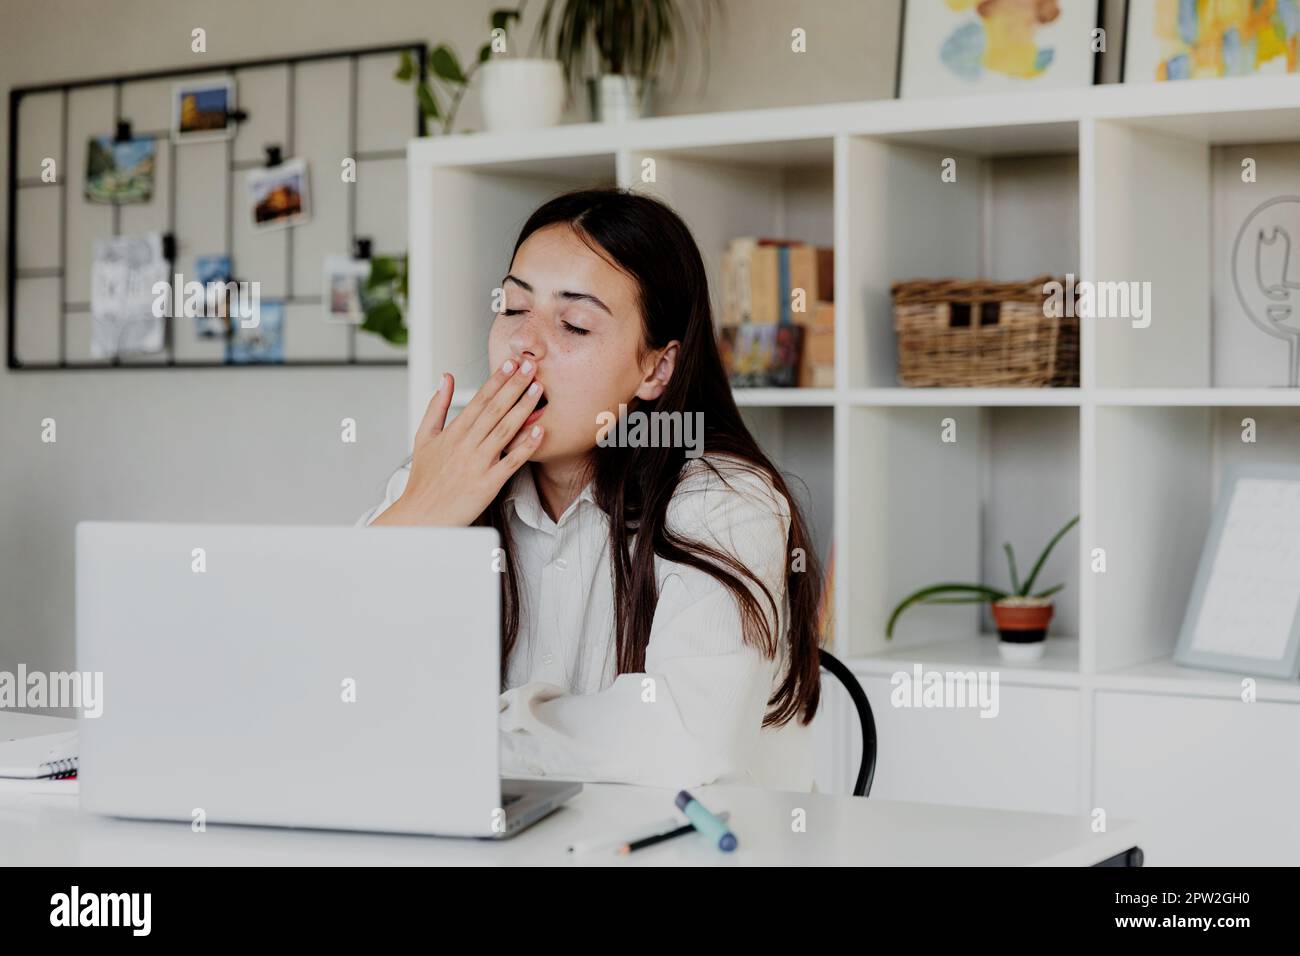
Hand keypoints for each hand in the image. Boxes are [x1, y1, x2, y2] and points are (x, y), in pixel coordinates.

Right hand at [385, 358, 544, 525]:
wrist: (420, 516)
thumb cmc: (423, 479)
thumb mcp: (423, 437)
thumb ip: (436, 406)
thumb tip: (446, 377)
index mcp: (452, 432)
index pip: (479, 399)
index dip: (497, 380)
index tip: (512, 362)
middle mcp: (465, 445)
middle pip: (494, 409)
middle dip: (514, 385)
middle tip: (532, 365)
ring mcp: (477, 464)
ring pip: (504, 430)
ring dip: (523, 408)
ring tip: (538, 389)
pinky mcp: (487, 484)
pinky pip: (510, 462)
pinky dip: (525, 446)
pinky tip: (539, 430)